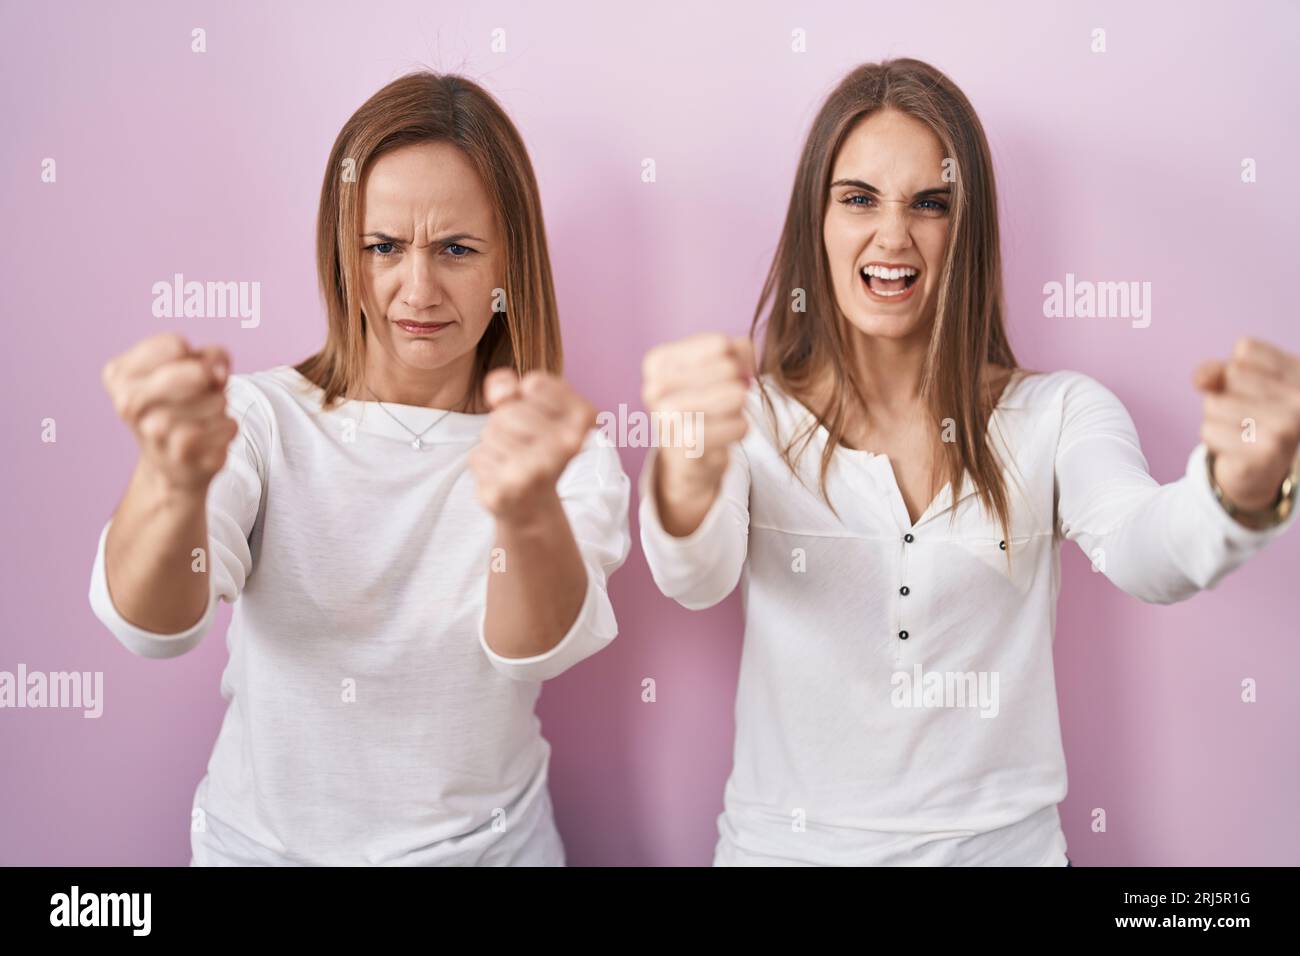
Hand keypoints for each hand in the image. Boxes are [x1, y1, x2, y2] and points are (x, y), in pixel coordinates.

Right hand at [101, 333, 237, 494]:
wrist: (177, 464)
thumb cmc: (185, 404)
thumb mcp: (196, 370)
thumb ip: (211, 357)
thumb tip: (218, 372)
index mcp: (120, 375)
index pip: (175, 346)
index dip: (196, 353)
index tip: (191, 362)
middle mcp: (127, 405)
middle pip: (186, 375)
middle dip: (208, 377)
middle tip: (212, 382)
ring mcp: (152, 435)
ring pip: (208, 403)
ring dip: (220, 403)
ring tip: (214, 409)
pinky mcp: (181, 459)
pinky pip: (218, 430)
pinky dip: (228, 426)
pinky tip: (221, 428)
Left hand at [468, 368, 596, 523]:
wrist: (535, 505)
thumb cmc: (535, 448)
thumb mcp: (529, 408)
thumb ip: (510, 387)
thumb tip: (499, 392)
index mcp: (583, 417)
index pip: (534, 384)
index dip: (527, 397)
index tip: (540, 418)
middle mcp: (568, 444)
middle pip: (508, 411)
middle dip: (505, 423)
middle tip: (522, 446)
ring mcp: (538, 469)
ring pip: (491, 433)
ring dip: (494, 444)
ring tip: (513, 461)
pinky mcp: (507, 491)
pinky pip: (478, 456)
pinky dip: (484, 465)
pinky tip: (503, 477)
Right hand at [641, 332, 753, 505]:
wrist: (686, 456)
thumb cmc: (702, 403)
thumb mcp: (716, 366)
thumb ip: (737, 350)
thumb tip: (745, 356)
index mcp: (657, 362)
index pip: (720, 345)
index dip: (735, 359)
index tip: (722, 377)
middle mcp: (654, 388)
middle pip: (729, 368)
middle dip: (737, 384)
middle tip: (723, 400)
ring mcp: (666, 419)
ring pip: (736, 395)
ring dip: (739, 407)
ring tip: (722, 416)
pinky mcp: (686, 447)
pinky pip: (738, 426)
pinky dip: (739, 429)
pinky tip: (723, 434)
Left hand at [1193, 337, 1299, 515]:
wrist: (1261, 471)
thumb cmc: (1250, 418)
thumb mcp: (1234, 385)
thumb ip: (1216, 372)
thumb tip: (1202, 378)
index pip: (1246, 350)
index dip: (1236, 370)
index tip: (1254, 391)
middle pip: (1231, 374)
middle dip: (1225, 395)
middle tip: (1246, 416)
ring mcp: (1288, 427)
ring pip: (1215, 403)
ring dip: (1216, 419)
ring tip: (1241, 433)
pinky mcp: (1265, 454)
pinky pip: (1209, 431)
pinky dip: (1214, 440)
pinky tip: (1237, 450)